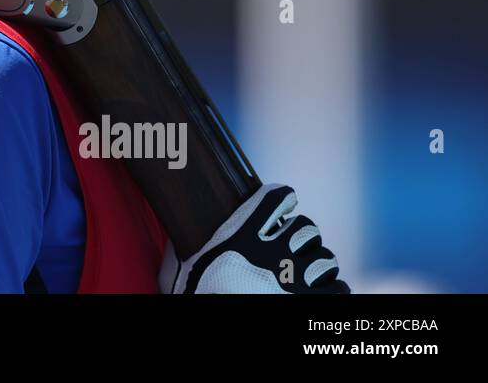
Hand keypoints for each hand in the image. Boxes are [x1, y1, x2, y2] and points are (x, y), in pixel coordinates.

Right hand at [158, 183, 349, 293]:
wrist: (204, 316)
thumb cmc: (193, 295)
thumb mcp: (178, 267)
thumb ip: (183, 246)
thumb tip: (174, 235)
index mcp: (242, 233)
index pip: (278, 196)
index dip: (283, 200)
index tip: (282, 207)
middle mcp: (273, 250)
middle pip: (307, 229)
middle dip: (301, 240)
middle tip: (291, 251)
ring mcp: (296, 278)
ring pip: (326, 259)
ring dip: (316, 266)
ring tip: (305, 275)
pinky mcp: (308, 301)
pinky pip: (338, 289)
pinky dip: (330, 291)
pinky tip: (318, 293)